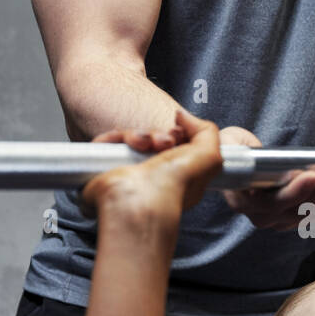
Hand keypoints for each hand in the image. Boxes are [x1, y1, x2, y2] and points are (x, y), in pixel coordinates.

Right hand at [79, 107, 222, 221]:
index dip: (176, 134)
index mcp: (177, 176)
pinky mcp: (104, 169)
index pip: (174, 147)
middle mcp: (152, 176)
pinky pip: (107, 143)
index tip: (177, 134)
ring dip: (140, 135)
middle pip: (152, 140)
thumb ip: (207, 131)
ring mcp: (128, 173)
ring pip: (130, 140)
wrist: (143, 199)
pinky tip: (126, 143)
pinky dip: (115, 138)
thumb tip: (182, 116)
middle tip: (164, 142)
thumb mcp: (210, 157)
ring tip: (144, 144)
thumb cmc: (176, 185)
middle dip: (158, 135)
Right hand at [217, 125, 314, 230]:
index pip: (273, 202)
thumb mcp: (230, 143)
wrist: (237, 160)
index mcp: (243, 201)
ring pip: (314, 211)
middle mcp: (262, 216)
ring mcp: (281, 219)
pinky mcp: (296, 217)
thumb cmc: (234, 150)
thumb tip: (252, 150)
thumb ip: (240, 148)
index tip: (312, 177)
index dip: (295, 191)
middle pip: (299, 207)